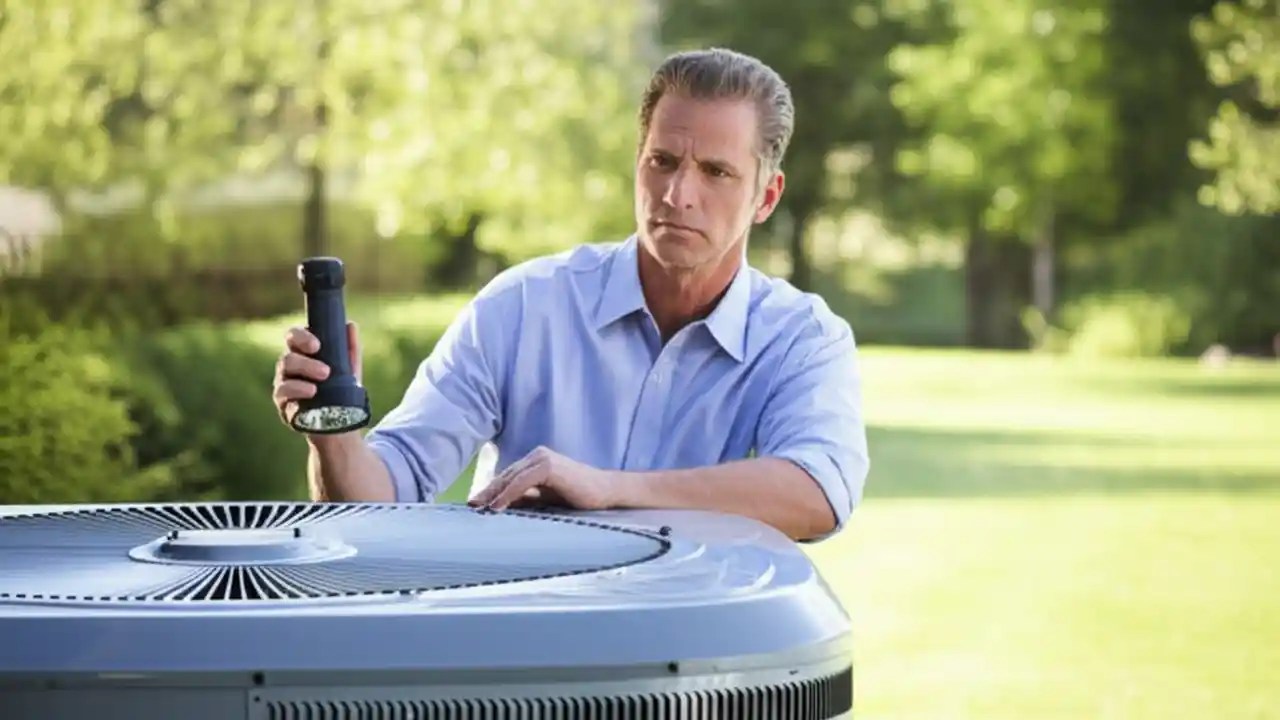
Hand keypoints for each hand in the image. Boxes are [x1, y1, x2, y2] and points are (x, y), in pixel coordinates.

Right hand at [272, 321, 361, 428]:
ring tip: (320, 383)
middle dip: (306, 362)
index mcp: (303, 353)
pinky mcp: (282, 402)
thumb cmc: (341, 391)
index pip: (293, 337)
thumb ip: (350, 348)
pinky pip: (282, 392)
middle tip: (326, 371)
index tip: (317, 345)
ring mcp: (283, 383)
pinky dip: (297, 390)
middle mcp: (289, 366)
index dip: (301, 337)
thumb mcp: (349, 369)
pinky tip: (311, 392)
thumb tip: (350, 325)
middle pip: (288, 356)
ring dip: (303, 374)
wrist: (339, 423)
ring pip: (283, 371)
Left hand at [467, 446, 616, 511]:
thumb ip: (526, 497)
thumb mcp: (545, 498)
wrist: (605, 492)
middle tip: (470, 506)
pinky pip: (522, 481)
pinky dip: (508, 494)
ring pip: (511, 477)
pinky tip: (496, 507)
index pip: (508, 476)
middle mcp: (537, 455)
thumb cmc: (578, 496)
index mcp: (536, 461)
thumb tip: (501, 506)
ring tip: (478, 509)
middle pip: (506, 476)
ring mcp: (542, 458)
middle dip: (487, 492)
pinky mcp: (548, 465)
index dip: (491, 490)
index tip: (475, 504)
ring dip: (493, 494)